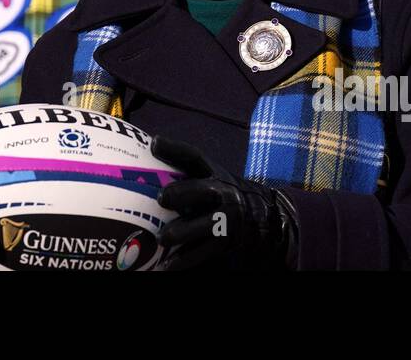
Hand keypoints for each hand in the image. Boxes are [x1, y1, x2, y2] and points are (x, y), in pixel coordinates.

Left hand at [153, 137, 298, 269]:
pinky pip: (202, 253)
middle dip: (181, 193)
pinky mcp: (226, 244)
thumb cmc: (221, 195)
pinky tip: (166, 266)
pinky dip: (183, 261)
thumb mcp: (210, 177)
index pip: (193, 157)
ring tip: (162, 237)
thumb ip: (183, 167)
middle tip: (162, 197)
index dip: (174, 148)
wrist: (262, 220)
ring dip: (181, 232)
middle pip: (200, 191)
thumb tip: (148, 148)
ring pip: (202, 225)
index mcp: (213, 174)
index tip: (155, 143)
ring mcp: (226, 220)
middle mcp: (222, 193)